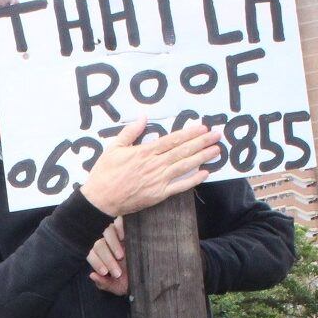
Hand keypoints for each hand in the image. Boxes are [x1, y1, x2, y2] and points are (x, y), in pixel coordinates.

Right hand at [81, 118, 220, 217]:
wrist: (100, 200)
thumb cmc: (105, 173)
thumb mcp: (114, 147)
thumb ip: (130, 132)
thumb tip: (143, 117)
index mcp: (144, 152)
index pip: (172, 140)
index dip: (189, 134)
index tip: (202, 128)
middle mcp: (154, 165)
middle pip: (183, 151)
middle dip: (201, 142)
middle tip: (217, 136)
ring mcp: (158, 180)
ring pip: (184, 166)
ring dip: (202, 158)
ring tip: (216, 151)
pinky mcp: (158, 195)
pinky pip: (180, 187)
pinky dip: (193, 180)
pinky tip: (204, 173)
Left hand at [87, 217, 126, 295]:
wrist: (148, 274)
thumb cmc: (130, 280)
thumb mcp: (117, 287)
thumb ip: (104, 284)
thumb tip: (92, 275)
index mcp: (100, 256)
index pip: (91, 255)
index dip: (96, 263)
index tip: (105, 272)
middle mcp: (105, 243)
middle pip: (98, 244)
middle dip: (106, 258)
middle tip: (117, 272)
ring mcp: (116, 234)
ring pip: (107, 231)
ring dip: (112, 244)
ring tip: (121, 256)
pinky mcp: (126, 228)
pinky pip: (119, 222)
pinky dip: (120, 227)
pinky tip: (124, 238)